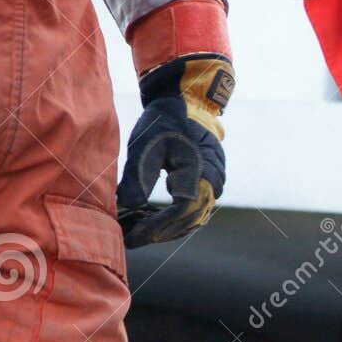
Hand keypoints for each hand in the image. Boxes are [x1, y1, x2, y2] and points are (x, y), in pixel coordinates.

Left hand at [118, 55, 232, 247]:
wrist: (188, 103)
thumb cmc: (164, 122)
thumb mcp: (145, 147)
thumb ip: (137, 178)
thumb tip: (126, 207)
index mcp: (199, 172)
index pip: (179, 212)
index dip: (155, 227)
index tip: (131, 235)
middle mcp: (212, 184)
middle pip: (185, 222)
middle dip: (156, 232)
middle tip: (128, 238)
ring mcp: (215, 186)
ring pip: (190, 220)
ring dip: (163, 228)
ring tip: (135, 229)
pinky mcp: (210, 186)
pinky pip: (192, 211)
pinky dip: (171, 218)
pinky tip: (148, 218)